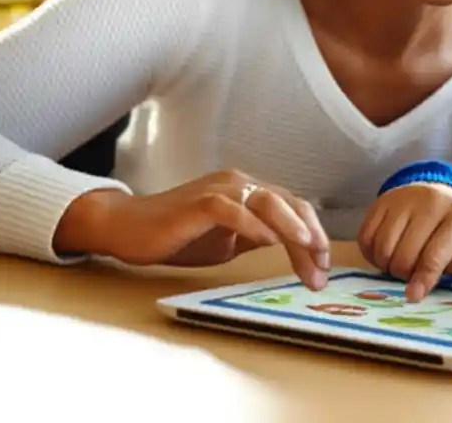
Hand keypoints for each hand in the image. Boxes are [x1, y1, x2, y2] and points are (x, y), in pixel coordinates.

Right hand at [54, 170, 330, 288]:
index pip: (294, 209)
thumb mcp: (228, 241)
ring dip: (292, 227)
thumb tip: (292, 248)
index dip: (314, 235)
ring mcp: (220, 190)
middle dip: (311, 236)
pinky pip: (231, 208)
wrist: (128, 227)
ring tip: (308, 249)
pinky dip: (252, 223)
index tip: (324, 267)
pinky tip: (267, 241)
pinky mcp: (199, 202)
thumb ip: (257, 237)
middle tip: (322, 269)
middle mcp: (240, 184)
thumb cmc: (177, 235)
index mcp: (250, 192)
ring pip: (268, 201)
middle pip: (290, 203)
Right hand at [358, 183, 451, 301]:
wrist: (441, 195)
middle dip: (404, 275)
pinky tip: (385, 255)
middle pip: (404, 255)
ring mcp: (404, 199)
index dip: (423, 279)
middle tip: (411, 277)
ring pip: (383, 247)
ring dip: (386, 266)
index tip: (413, 296)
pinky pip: (366, 237)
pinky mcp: (382, 201)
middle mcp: (431, 202)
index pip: (435, 255)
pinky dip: (372, 254)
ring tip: (399, 266)